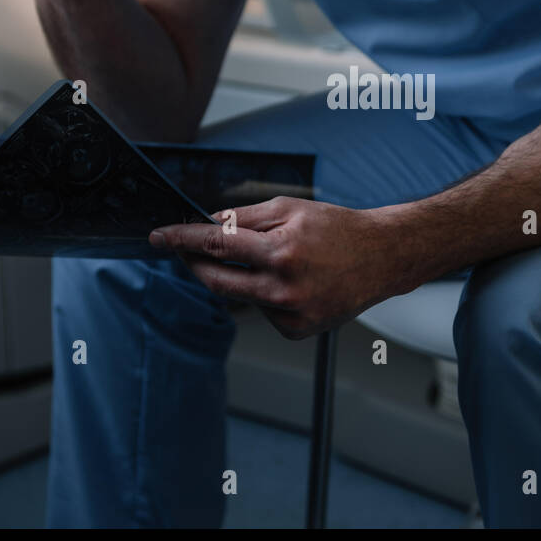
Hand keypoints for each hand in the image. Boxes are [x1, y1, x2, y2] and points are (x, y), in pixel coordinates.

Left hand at [149, 198, 407, 339]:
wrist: (381, 258)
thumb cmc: (338, 229)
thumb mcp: (290, 208)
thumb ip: (244, 218)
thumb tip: (206, 225)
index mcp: (281, 252)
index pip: (216, 244)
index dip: (182, 239)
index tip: (159, 237)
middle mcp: (284, 289)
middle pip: (215, 281)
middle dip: (194, 264)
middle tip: (185, 249)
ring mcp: (290, 315)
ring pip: (239, 296)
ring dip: (239, 276)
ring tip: (274, 259)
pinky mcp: (295, 331)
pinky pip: (262, 311)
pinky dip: (264, 294)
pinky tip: (292, 283)